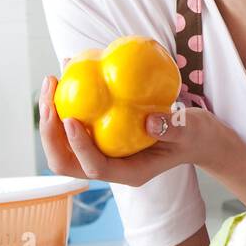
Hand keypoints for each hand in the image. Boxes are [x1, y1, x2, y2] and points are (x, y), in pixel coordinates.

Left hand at [38, 65, 213, 185]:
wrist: (196, 136)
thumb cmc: (195, 136)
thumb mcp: (191, 131)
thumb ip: (173, 129)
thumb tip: (150, 123)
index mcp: (129, 172)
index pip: (96, 167)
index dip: (79, 147)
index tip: (72, 118)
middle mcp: (110, 165)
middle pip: (67, 161)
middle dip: (50, 132)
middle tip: (49, 98)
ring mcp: (102, 152)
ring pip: (63, 144)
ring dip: (51, 116)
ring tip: (51, 82)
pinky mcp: (100, 136)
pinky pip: (74, 123)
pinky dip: (65, 102)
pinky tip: (68, 73)